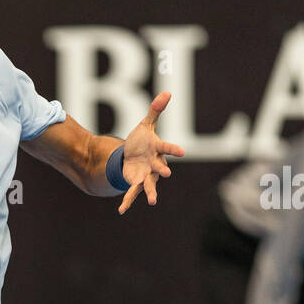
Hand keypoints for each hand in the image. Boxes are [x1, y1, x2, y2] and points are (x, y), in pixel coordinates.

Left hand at [118, 91, 185, 213]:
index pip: (167, 147)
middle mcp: (155, 164)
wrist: (133, 156)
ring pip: (149, 184)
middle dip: (162, 170)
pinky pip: (131, 193)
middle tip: (167, 174)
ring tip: (153, 201)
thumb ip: (155, 111)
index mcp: (158, 149)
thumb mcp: (146, 125)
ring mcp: (146, 175)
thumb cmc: (143, 141)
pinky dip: (127, 202)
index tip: (182, 152)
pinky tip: (121, 211)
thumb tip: (167, 92)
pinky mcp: (136, 183)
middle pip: (159, 167)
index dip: (174, 149)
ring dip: (151, 192)